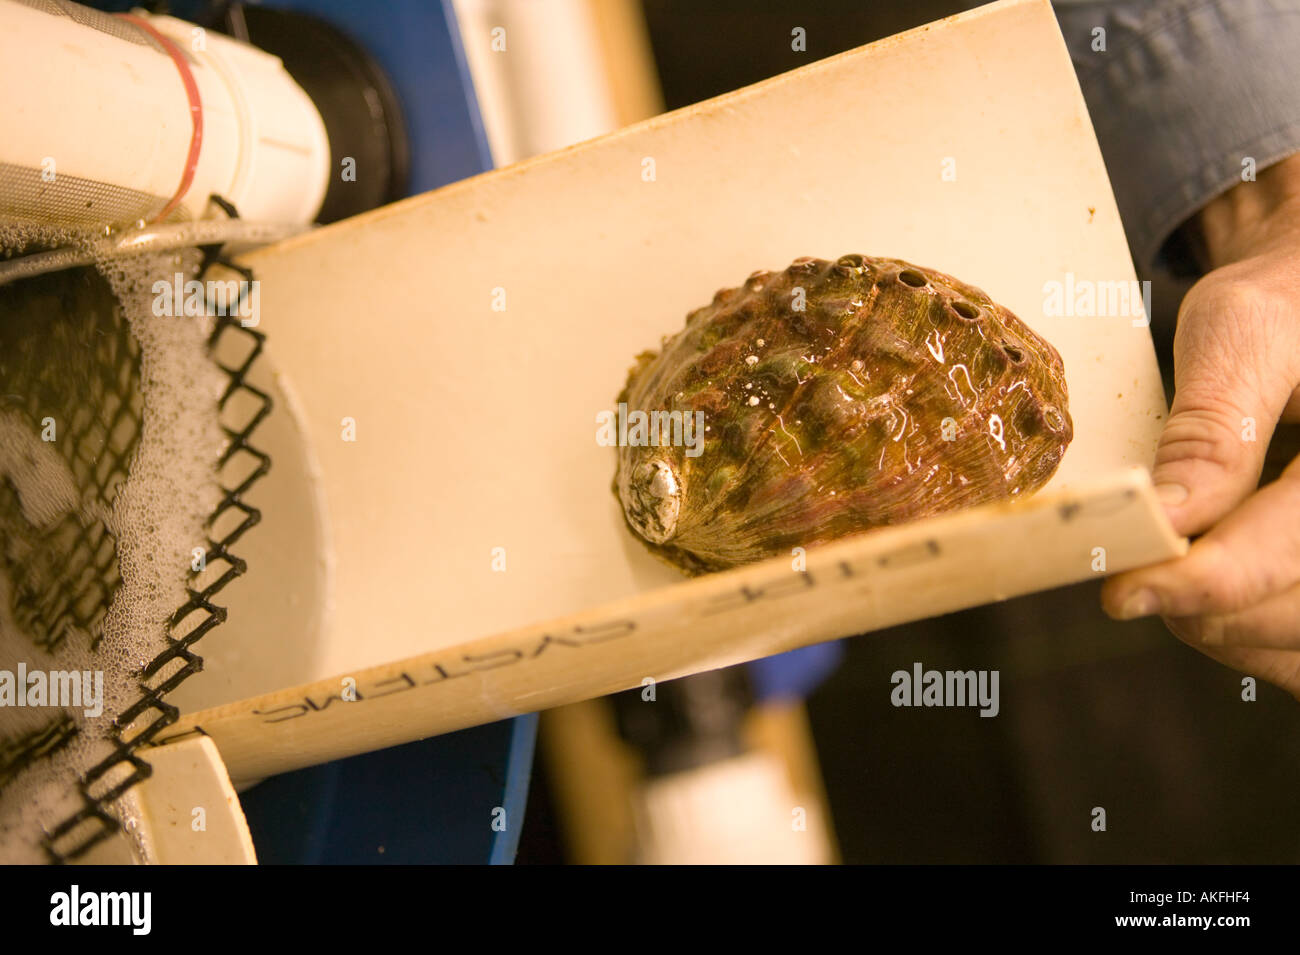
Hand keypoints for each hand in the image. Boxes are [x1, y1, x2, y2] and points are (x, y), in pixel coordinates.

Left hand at [1100, 152, 1299, 697]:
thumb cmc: (1288, 299)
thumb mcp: (1245, 334)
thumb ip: (1212, 432)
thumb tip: (1162, 520)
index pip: (1293, 550)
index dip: (1205, 584)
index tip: (1123, 592)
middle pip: (1297, 613)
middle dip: (1204, 606)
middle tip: (1133, 575)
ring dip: (1224, 629)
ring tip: (1169, 577)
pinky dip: (1257, 640)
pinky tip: (1212, 604)